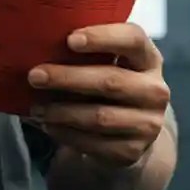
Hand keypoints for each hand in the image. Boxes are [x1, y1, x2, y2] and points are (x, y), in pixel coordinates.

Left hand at [27, 23, 170, 168]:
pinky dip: (65, 133)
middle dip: (68, 78)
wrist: (128, 134)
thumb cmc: (106, 85)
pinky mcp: (132, 151)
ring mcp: (148, 124)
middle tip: (34, 75)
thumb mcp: (106, 64)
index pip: (133, 39)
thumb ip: (84, 53)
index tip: (70, 40)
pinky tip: (47, 125)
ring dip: (61, 111)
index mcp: (148, 59)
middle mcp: (155, 91)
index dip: (102, 38)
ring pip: (99, 116)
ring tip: (35, 107)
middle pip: (110, 81)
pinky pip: (93, 143)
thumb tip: (37, 47)